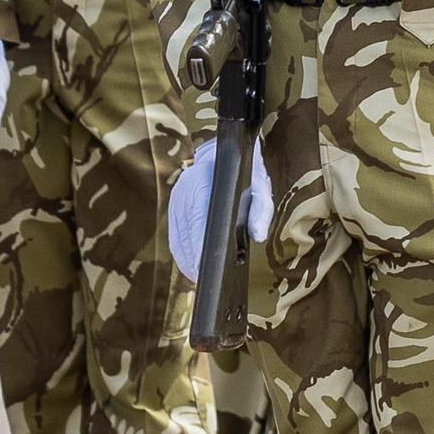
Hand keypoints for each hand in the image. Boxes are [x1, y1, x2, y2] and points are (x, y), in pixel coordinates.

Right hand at [164, 151, 276, 277]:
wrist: (224, 152)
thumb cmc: (246, 172)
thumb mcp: (260, 186)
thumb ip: (261, 210)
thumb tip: (257, 236)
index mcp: (203, 185)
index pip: (198, 223)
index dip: (200, 249)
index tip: (206, 270)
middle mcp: (184, 192)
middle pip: (185, 235)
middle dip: (193, 260)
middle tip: (206, 280)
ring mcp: (176, 200)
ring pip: (177, 238)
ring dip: (186, 260)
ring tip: (200, 277)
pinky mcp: (173, 208)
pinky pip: (175, 236)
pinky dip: (183, 252)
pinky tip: (193, 265)